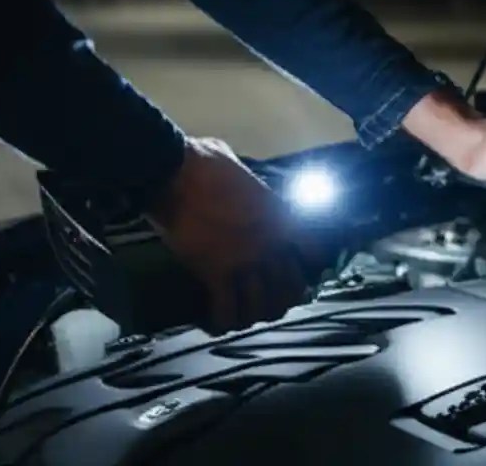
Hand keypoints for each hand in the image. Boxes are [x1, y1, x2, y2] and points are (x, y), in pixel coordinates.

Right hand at [146, 137, 324, 332]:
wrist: (174, 172)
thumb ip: (248, 182)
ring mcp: (244, 260)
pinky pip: (227, 310)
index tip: (303, 272)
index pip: (311, 250)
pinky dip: (223, 321)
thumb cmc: (203, 161)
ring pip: (262, 305)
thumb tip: (239, 181)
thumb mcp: (240, 167)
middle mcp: (269, 243)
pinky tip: (219, 323)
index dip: (309, 265)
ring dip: (254, 315)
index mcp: (279, 214)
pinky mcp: (215, 273)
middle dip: (283, 300)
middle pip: (290, 287)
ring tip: (246, 319)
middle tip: (271, 304)